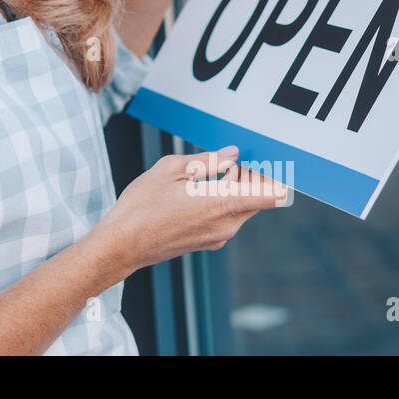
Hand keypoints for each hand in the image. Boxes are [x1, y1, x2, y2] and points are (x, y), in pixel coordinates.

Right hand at [92, 146, 288, 277]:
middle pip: (257, 197)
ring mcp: (219, 236)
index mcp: (222, 203)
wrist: (123, 245)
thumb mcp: (171, 169)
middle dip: (249, 176)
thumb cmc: (141, 206)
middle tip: (228, 158)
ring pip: (241, 207)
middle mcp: (227, 224)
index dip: (275, 175)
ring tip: (208, 172)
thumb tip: (232, 154)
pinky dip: (221, 201)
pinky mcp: (209, 242)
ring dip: (233, 188)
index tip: (267, 160)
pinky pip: (227, 217)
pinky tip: (197, 190)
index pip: (272, 194)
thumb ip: (207, 160)